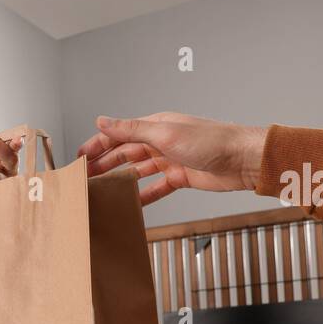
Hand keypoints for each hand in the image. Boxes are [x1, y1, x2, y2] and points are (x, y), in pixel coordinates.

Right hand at [77, 112, 267, 206]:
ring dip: (118, 178)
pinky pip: (156, 187)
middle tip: (83, 177)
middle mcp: (160, 141)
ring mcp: (170, 159)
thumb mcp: (165, 133)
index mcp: (155, 125)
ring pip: (137, 170)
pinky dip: (142, 195)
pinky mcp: (180, 176)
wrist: (243, 160)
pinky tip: (130, 203)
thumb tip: (102, 120)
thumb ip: (131, 129)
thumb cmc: (210, 141)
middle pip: (124, 152)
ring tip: (101, 191)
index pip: (117, 134)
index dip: (96, 145)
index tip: (79, 158)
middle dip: (102, 164)